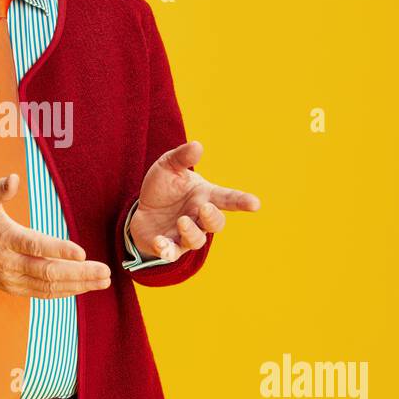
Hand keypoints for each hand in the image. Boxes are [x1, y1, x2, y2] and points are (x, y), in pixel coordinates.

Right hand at [0, 174, 110, 297]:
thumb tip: (14, 179)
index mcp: (3, 237)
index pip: (34, 245)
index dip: (58, 249)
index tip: (81, 253)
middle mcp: (8, 262)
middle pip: (47, 272)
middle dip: (79, 274)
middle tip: (105, 271)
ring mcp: (11, 279)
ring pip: (49, 287)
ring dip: (78, 285)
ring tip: (103, 280)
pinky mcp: (14, 288)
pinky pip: (43, 293)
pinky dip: (66, 292)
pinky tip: (84, 286)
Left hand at [129, 140, 260, 262]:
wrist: (143, 210)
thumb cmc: (163, 187)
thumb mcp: (168, 166)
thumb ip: (182, 156)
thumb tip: (197, 145)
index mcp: (205, 196)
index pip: (228, 199)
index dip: (242, 201)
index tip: (255, 204)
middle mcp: (199, 217)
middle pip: (216, 223)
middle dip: (213, 217)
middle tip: (204, 208)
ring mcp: (185, 235)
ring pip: (197, 240)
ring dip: (191, 232)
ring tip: (181, 221)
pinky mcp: (168, 247)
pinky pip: (171, 253)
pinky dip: (166, 250)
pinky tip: (159, 243)